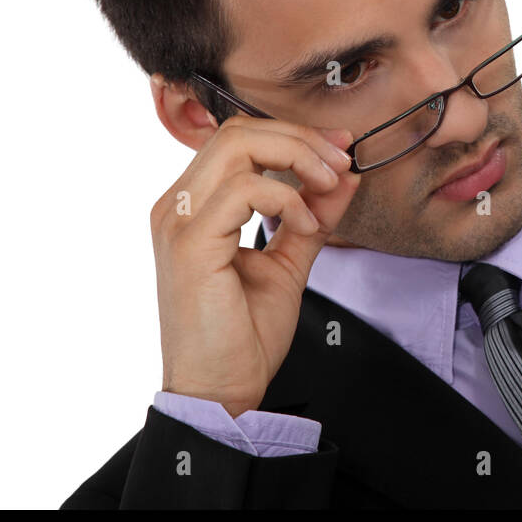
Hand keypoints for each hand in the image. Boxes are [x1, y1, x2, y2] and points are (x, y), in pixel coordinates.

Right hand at [152, 115, 360, 418]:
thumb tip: (345, 176)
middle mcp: (176, 206)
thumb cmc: (242, 335)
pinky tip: (304, 226)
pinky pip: (244, 189)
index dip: (295, 135)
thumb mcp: (289, 262)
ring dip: (298, 158)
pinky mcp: (191, 243)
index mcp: (194, 206)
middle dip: (301, 138)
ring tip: (327, 189)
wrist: (220, 391)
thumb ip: (314, 216)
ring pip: (238, 145)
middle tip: (341, 162)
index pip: (239, 138)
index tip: (341, 150)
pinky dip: (287, 199)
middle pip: (238, 130)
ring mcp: (178, 221)